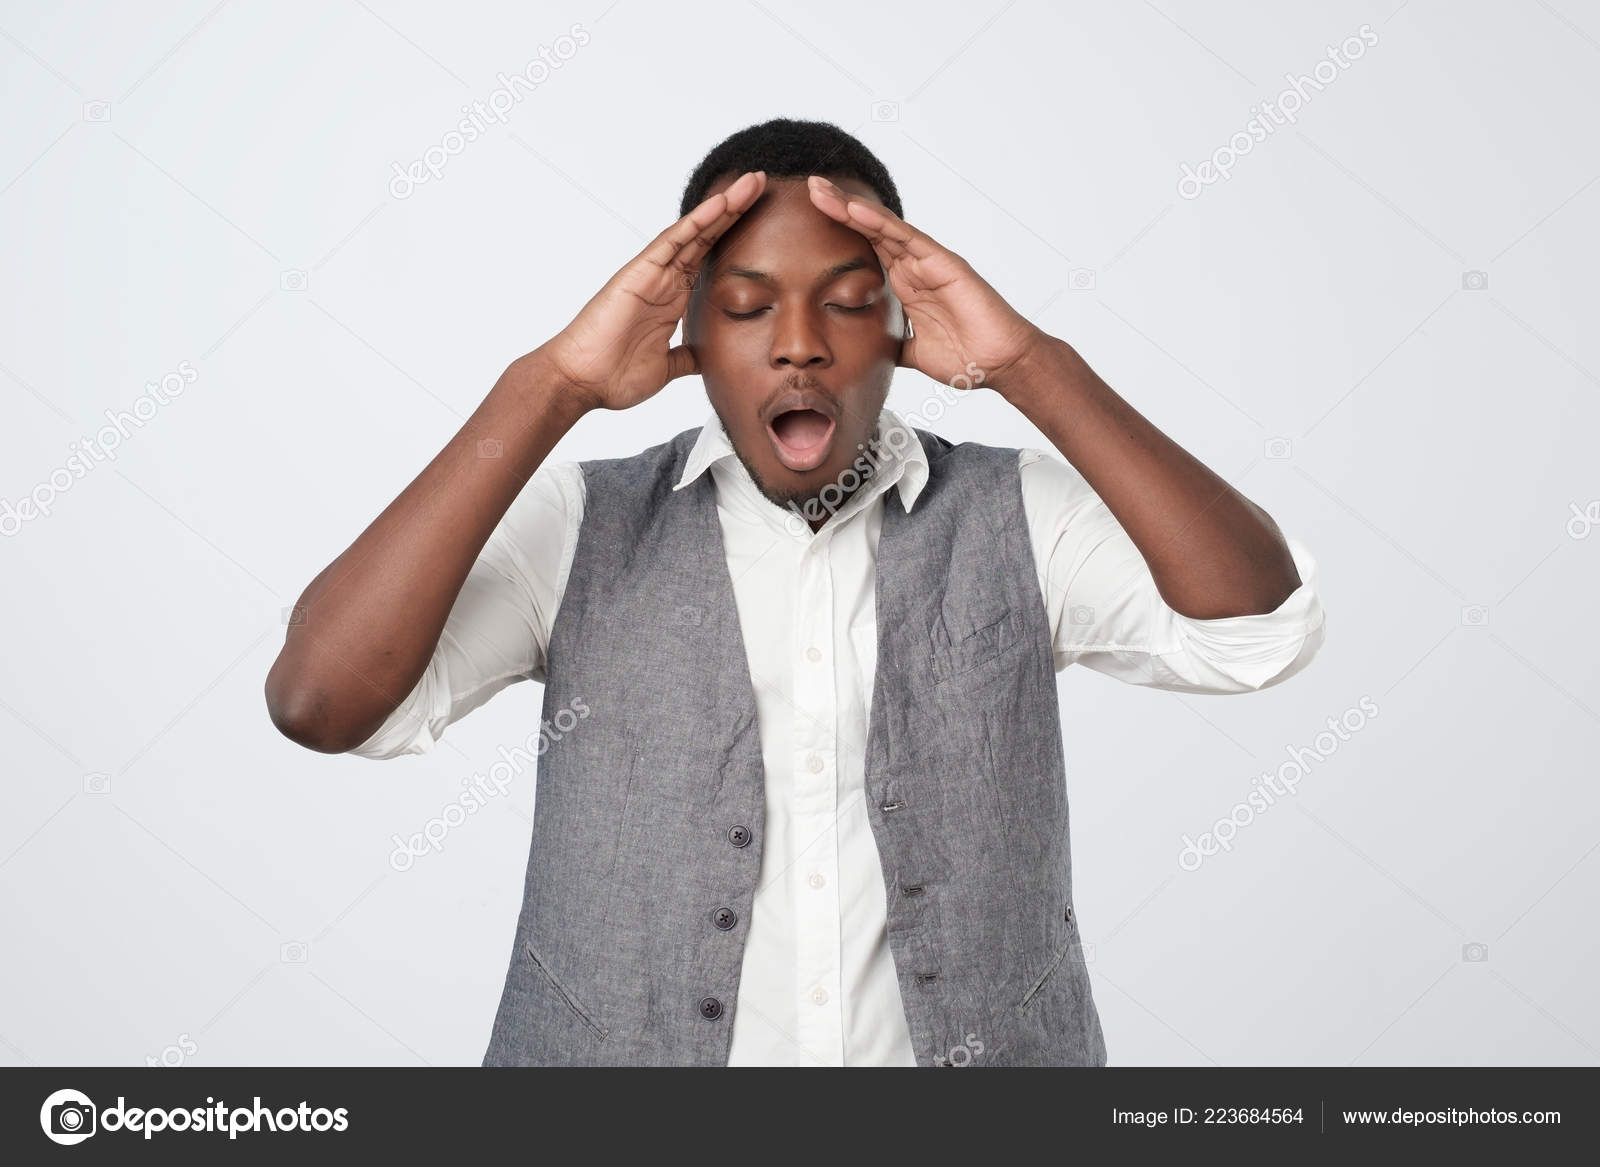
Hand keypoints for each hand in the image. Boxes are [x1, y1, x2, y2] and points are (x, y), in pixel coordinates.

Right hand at [540, 171, 768, 411]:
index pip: (708, 258)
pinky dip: (695, 223)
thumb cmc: (614, 375)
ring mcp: (651, 274)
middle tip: (760, 182)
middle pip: (705, 237)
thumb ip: (686, 357)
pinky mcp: (638, 274)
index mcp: (672, 300)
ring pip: (692, 232)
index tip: (760, 216)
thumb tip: (704, 358)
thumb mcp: (666, 367)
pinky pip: (671, 243)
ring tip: (749, 183)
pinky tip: (719, 205)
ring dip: (721, 207)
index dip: (732, 236)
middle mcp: (664, 281)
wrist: (582, 383)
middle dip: (734, 210)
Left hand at [804, 175, 1045, 393]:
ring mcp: (928, 261)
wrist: (999, 364)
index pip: (866, 248)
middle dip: (839, 207)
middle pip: (870, 229)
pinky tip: (854, 209)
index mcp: (905, 283)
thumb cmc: (966, 356)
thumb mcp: (913, 353)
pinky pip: (906, 238)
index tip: (810, 215)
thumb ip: (892, 346)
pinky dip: (880, 223)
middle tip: (810, 186)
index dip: (840, 230)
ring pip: (883, 226)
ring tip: (821, 189)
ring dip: (851, 207)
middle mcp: (914, 266)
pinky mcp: (943, 262)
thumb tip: (871, 354)